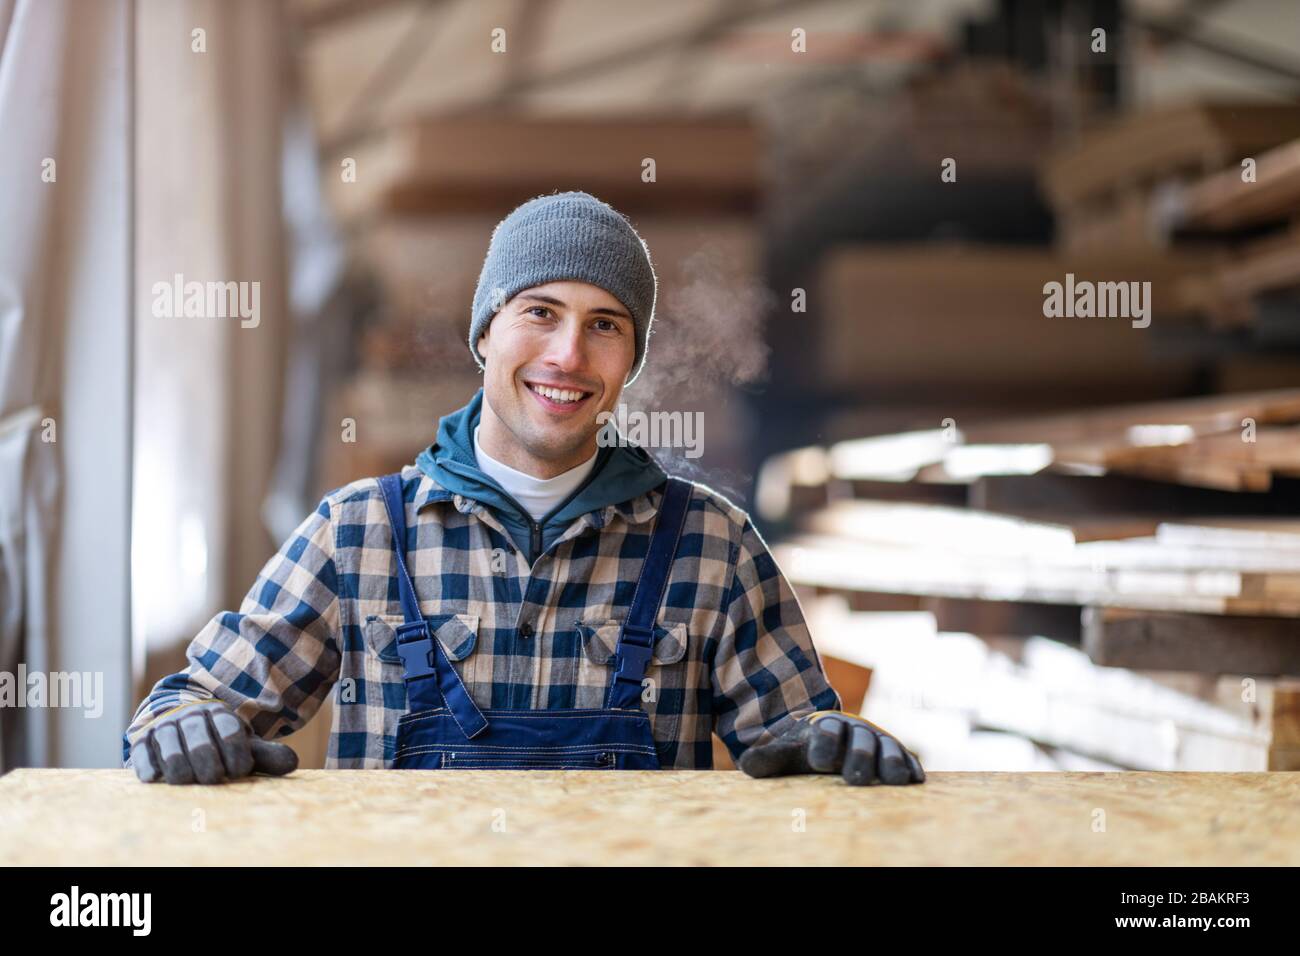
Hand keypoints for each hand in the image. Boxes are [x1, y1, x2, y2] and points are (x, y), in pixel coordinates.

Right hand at [128, 700, 297, 784]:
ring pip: (172, 753)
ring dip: (183, 773)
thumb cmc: (217, 742)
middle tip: (214, 780)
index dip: (237, 755)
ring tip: (191, 782)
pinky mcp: (141, 739)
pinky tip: (160, 779)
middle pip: (200, 745)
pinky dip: (151, 769)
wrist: (177, 720)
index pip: (230, 732)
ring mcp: (165, 727)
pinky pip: (143, 755)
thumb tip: (293, 763)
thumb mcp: (242, 745)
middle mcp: (191, 717)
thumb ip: (267, 756)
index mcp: (220, 714)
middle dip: (210, 768)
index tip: (239, 771)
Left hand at [738, 711, 924, 785]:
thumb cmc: (807, 749)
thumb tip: (747, 765)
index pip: (826, 732)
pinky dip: (912, 767)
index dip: (824, 745)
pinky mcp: (896, 753)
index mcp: (825, 726)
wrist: (833, 739)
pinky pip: (907, 758)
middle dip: (859, 757)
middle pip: (860, 741)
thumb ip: (767, 758)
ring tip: (894, 779)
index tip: (818, 763)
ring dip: (891, 762)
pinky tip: (915, 780)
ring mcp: (877, 740)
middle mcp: (855, 730)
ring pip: (887, 748)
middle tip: (855, 779)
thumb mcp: (786, 752)